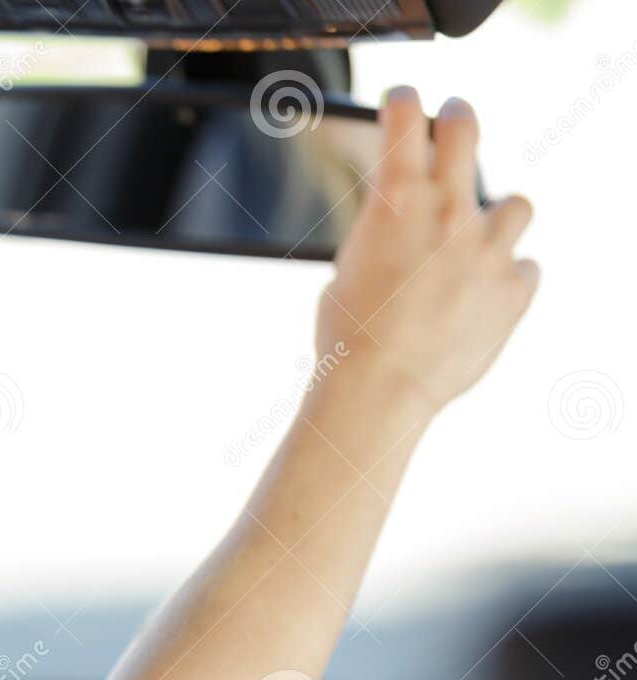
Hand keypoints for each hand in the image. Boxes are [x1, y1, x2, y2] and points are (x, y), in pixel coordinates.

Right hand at [317, 87, 539, 419]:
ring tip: (482, 236)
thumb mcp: (347, 267)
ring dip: (499, 215)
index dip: (402, 102)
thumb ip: (380, 233)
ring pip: (516, 204)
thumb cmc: (348, 334)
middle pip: (467, 132)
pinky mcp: (514, 289)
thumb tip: (395, 225)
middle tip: (454, 121)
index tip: (402, 100)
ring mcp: (489, 249)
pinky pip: (524, 269)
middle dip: (457, 121)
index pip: (404, 117)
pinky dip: (507, 277)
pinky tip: (485, 294)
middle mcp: (449, 212)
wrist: (381, 387)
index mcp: (397, 201)